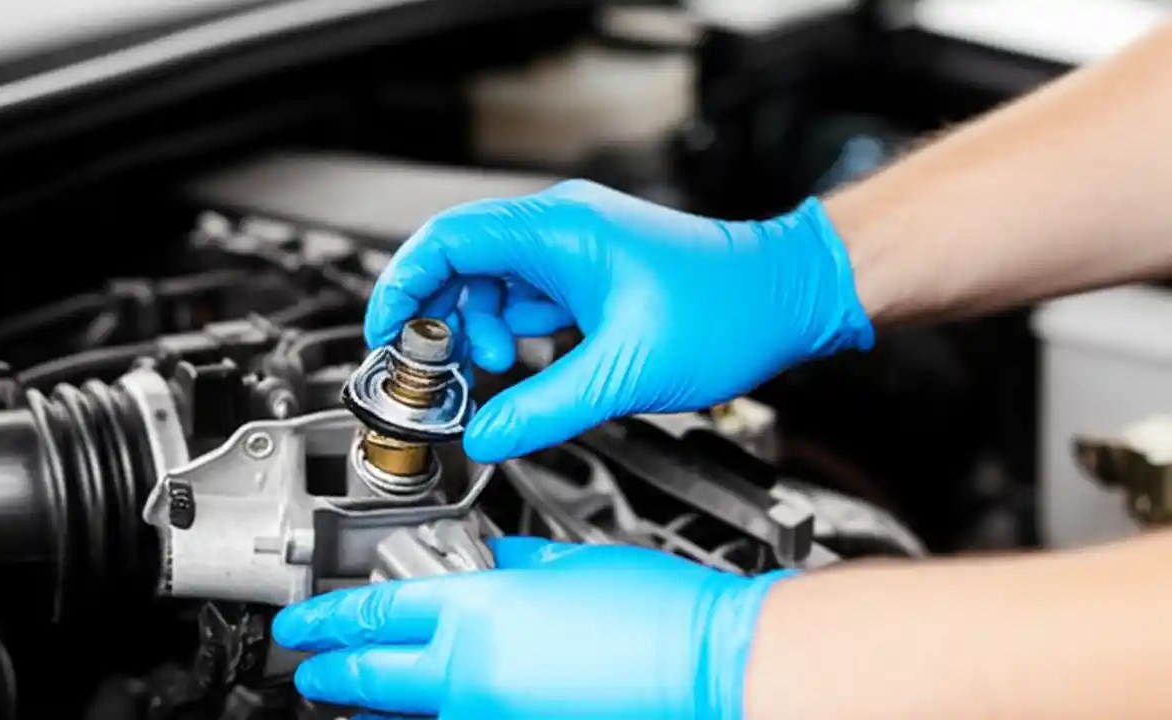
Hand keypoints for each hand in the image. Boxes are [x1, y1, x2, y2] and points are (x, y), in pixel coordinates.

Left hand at [272, 538, 795, 719]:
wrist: (710, 667)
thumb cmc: (655, 611)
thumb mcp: (574, 562)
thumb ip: (518, 561)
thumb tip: (494, 560)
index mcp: (479, 610)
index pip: (376, 612)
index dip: (326, 617)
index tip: (300, 621)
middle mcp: (471, 672)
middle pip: (373, 674)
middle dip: (330, 672)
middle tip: (309, 668)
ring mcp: (492, 718)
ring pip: (410, 713)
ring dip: (380, 701)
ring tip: (362, 695)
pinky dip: (440, 713)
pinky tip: (442, 704)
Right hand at [365, 180, 873, 462]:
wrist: (785, 297)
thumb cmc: (725, 310)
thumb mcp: (624, 372)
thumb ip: (543, 409)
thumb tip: (485, 437)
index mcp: (558, 232)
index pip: (447, 241)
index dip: (403, 286)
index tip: (386, 332)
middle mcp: (559, 230)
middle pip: (461, 264)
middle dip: (443, 320)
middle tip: (444, 370)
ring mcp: (574, 249)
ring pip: (492, 284)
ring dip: (482, 331)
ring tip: (503, 371)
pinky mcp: (588, 273)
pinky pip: (526, 298)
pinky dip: (514, 331)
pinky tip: (528, 363)